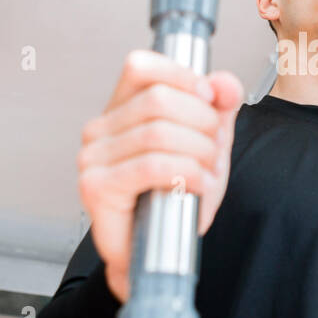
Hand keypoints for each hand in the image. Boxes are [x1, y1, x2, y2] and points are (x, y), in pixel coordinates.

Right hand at [78, 50, 243, 302]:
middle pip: (158, 99)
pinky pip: (152, 166)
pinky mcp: (96, 185)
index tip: (209, 99)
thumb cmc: (174, 197)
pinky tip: (197, 186)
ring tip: (208, 172)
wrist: (156, 252)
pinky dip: (186, 173)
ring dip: (199, 152)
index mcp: (121, 109)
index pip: (141, 66)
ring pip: (158, 132)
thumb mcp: (207, 144)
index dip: (182, 75)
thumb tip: (224, 82)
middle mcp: (100, 128)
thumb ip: (219, 108)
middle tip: (214, 149)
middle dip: (202, 122)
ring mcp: (92, 157)